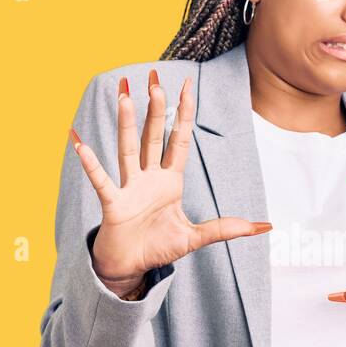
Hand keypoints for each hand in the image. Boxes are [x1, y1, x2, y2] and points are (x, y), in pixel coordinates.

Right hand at [70, 71, 271, 292]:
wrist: (130, 267)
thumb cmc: (159, 247)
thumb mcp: (196, 237)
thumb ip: (227, 228)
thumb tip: (265, 227)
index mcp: (170, 181)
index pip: (178, 140)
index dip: (183, 115)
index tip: (187, 86)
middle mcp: (149, 178)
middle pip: (152, 137)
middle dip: (155, 109)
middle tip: (156, 79)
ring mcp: (130, 188)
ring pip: (128, 149)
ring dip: (127, 123)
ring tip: (125, 95)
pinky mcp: (113, 204)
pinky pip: (101, 180)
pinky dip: (91, 163)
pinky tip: (80, 142)